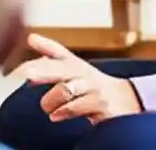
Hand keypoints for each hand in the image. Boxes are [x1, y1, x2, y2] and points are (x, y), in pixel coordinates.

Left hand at [18, 33, 142, 123]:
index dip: (45, 45)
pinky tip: (57, 115)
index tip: (31, 39)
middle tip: (28, 74)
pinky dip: (62, 112)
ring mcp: (92, 88)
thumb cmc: (93, 86)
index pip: (58, 51)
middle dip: (43, 71)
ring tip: (47, 107)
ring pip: (66, 90)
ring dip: (51, 100)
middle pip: (60, 69)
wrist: (128, 99)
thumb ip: (51, 59)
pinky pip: (76, 107)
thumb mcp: (74, 70)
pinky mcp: (99, 104)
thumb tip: (30, 47)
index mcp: (74, 64)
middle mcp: (83, 73)